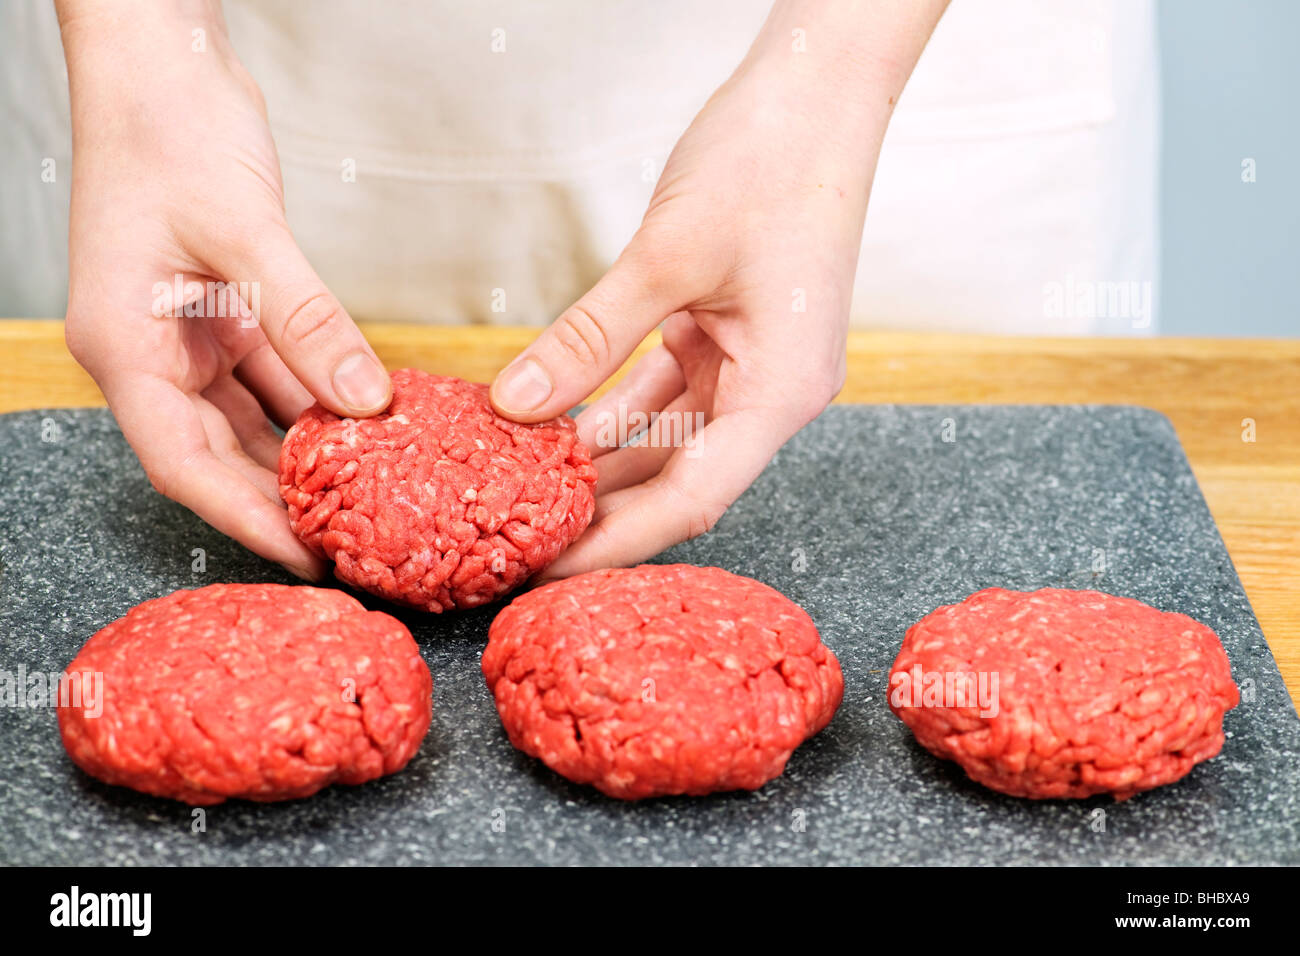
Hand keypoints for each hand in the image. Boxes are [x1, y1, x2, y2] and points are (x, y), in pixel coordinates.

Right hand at [57, 1, 389, 578]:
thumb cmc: (168, 126)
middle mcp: (151, 352)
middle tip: (352, 544)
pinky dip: (314, 401)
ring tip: (365, 501)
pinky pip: (273, 376)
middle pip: (218, 455)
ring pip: (249, 421)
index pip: (185, 462)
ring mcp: (186, 334)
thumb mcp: (245, 229)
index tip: (307, 557)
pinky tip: (362, 426)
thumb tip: (365, 401)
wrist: (162, 61)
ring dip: (304, 457)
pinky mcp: (223, 312)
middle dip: (281, 502)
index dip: (246, 518)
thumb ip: (306, 318)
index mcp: (125, 346)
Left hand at [491, 0, 945, 577]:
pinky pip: (663, 393)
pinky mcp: (729, 334)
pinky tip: (559, 431)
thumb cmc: (772, 160)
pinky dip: (612, 410)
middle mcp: (773, 392)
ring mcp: (753, 365)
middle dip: (605, 517)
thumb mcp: (667, 256)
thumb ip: (590, 337)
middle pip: (680, 481)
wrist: (818, 90)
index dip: (619, 544)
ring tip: (531, 499)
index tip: (552, 575)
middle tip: (526, 548)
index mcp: (783, 391)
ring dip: (603, 466)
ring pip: (668, 441)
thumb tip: (517, 405)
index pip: (693, 498)